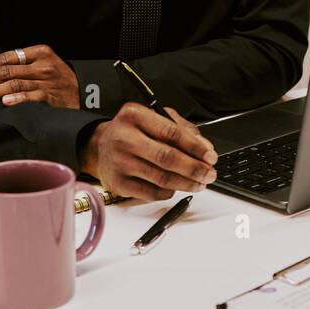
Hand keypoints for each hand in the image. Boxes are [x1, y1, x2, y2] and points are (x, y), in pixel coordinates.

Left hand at [0, 45, 79, 108]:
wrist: (87, 94)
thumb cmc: (58, 81)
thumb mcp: (42, 66)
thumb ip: (20, 68)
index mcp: (38, 53)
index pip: (5, 59)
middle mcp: (43, 65)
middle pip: (5, 72)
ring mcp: (49, 81)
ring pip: (13, 85)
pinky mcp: (54, 97)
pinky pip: (33, 97)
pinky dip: (18, 99)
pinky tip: (4, 103)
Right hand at [78, 103, 217, 200]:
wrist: (99, 147)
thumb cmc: (132, 131)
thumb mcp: (154, 118)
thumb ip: (181, 128)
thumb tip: (204, 148)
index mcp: (134, 115)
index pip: (171, 132)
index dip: (195, 147)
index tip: (210, 156)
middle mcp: (123, 138)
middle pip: (167, 157)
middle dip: (194, 168)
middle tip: (209, 174)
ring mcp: (119, 162)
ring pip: (161, 178)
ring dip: (186, 183)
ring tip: (199, 183)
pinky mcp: (118, 183)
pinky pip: (151, 193)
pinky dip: (169, 192)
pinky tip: (176, 187)